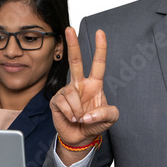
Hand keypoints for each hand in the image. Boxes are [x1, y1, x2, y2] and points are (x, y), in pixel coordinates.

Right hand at [50, 28, 118, 162]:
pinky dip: (70, 114)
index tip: (100, 32)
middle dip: (73, 44)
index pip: (98, 63)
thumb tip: (89, 112)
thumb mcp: (110, 118)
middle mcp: (80, 84)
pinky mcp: (56, 101)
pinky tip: (72, 118)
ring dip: (78, 109)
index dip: (100, 48)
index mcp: (94, 84)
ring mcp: (67, 91)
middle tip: (70, 29)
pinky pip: (63, 104)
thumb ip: (107, 113)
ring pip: (71, 93)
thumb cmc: (95, 123)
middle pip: (76, 61)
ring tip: (80, 117)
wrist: (80, 137)